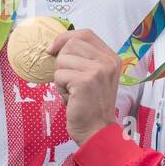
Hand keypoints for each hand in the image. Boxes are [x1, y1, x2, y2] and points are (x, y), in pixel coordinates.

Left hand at [48, 29, 122, 144]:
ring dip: (60, 77)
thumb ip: (83, 59)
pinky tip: (71, 99)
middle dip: (61, 61)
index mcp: (111, 58)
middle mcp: (108, 62)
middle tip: (68, 80)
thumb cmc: (90, 106)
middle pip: (71, 44)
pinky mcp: (85, 81)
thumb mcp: (94, 77)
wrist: (97, 131)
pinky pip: (59, 75)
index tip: (53, 49)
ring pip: (62, 60)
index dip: (65, 38)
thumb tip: (55, 46)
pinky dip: (59, 88)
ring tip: (71, 91)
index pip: (85, 34)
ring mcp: (98, 70)